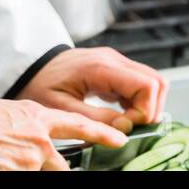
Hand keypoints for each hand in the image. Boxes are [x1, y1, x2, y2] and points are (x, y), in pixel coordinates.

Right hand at [0, 98, 127, 170]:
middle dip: (52, 169)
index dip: (100, 133)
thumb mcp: (4, 112)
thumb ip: (23, 123)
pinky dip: (12, 171)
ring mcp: (31, 162)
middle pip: (61, 165)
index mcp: (36, 116)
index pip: (77, 124)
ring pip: (39, 172)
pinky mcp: (22, 174)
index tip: (118, 139)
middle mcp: (39, 140)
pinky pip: (22, 175)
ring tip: (4, 159)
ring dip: (23, 168)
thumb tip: (22, 133)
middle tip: (34, 163)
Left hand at [17, 47, 168, 132]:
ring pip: (153, 81)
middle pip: (156, 82)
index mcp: (101, 68)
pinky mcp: (115, 67)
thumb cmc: (42, 85)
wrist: (32, 67)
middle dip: (150, 109)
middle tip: (128, 126)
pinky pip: (140, 82)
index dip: (144, 111)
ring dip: (146, 105)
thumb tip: (124, 129)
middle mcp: (113, 59)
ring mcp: (116, 61)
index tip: (125, 126)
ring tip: (124, 121)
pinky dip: (138, 100)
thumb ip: (95, 119)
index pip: (147, 85)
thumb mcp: (62, 108)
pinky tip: (121, 113)